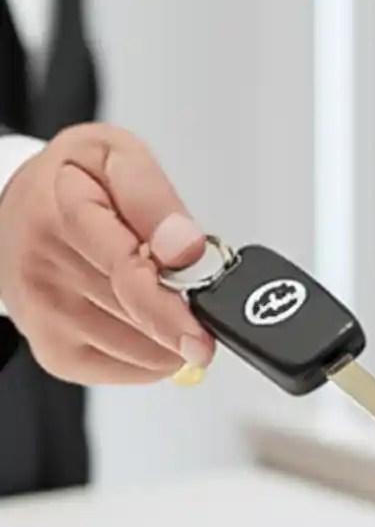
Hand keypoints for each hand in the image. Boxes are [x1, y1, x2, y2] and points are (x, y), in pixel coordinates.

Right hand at [0, 123, 214, 383]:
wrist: (11, 213)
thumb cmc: (70, 184)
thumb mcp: (115, 156)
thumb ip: (153, 198)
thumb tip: (186, 248)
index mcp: (64, 217)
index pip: (127, 272)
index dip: (172, 306)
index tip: (203, 330)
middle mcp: (48, 275)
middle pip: (142, 316)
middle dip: (187, 307)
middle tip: (192, 282)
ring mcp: (49, 320)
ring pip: (146, 351)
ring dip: (173, 330)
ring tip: (159, 288)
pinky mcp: (59, 355)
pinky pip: (136, 370)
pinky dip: (157, 351)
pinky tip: (145, 316)